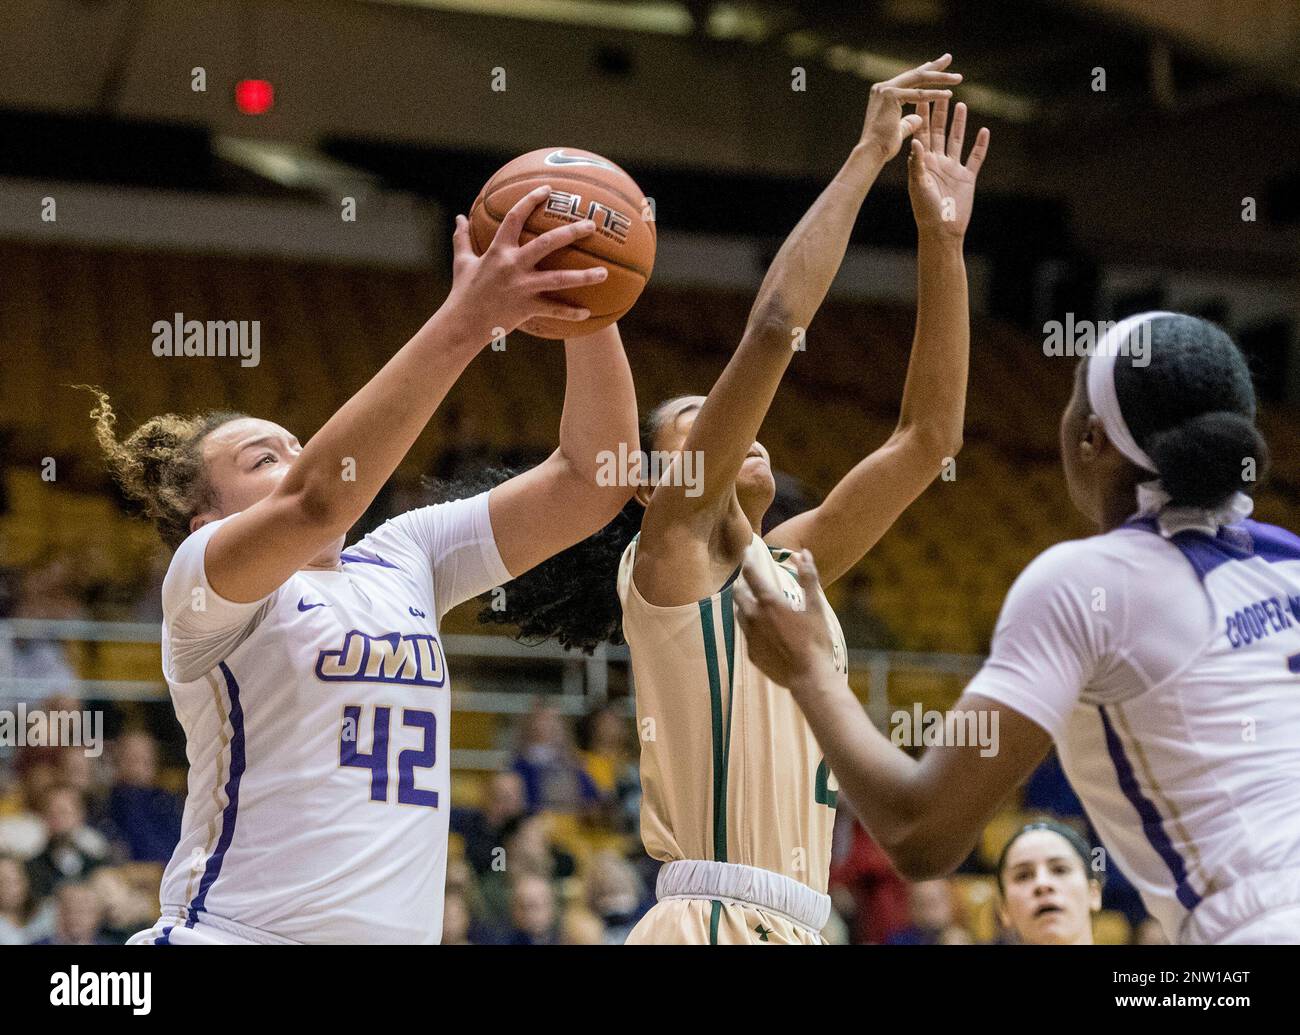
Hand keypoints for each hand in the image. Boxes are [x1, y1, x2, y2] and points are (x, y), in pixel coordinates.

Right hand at [446, 185, 609, 338]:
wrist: (461, 324)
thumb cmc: (463, 292)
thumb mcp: (462, 262)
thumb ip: (462, 238)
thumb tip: (459, 218)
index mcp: (498, 250)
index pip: (515, 217)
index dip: (531, 200)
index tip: (548, 189)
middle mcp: (513, 265)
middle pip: (547, 243)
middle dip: (571, 232)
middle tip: (592, 225)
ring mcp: (522, 287)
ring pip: (559, 279)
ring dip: (584, 276)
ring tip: (604, 273)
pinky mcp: (527, 308)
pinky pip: (554, 310)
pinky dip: (571, 313)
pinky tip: (588, 313)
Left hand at [734, 549, 841, 693]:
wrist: (809, 678)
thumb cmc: (816, 641)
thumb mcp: (816, 606)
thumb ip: (808, 577)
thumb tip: (803, 553)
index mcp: (769, 603)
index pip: (751, 574)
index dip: (747, 560)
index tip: (747, 552)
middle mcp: (754, 618)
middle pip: (738, 593)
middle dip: (741, 582)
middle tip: (747, 577)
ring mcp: (751, 637)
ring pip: (739, 613)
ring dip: (742, 603)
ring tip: (751, 599)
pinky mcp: (752, 653)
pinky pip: (746, 634)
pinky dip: (750, 625)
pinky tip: (760, 628)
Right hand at [858, 54, 962, 163]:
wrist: (871, 153)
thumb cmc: (882, 146)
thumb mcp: (898, 129)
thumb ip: (908, 121)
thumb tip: (919, 117)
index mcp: (882, 93)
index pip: (908, 79)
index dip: (924, 72)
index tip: (937, 65)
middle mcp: (882, 88)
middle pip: (914, 74)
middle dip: (934, 66)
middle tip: (949, 57)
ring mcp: (885, 90)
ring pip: (918, 79)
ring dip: (940, 78)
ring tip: (958, 78)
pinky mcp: (890, 96)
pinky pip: (918, 95)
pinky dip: (934, 94)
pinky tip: (949, 94)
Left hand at [906, 98, 989, 238]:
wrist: (942, 229)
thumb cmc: (925, 210)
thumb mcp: (919, 185)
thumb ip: (917, 163)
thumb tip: (915, 140)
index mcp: (923, 162)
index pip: (922, 134)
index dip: (922, 116)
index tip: (920, 97)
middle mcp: (938, 162)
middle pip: (940, 132)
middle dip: (940, 113)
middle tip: (941, 93)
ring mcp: (953, 168)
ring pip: (957, 140)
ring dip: (959, 123)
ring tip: (961, 104)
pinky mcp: (967, 177)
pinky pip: (975, 157)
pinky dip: (980, 145)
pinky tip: (984, 130)